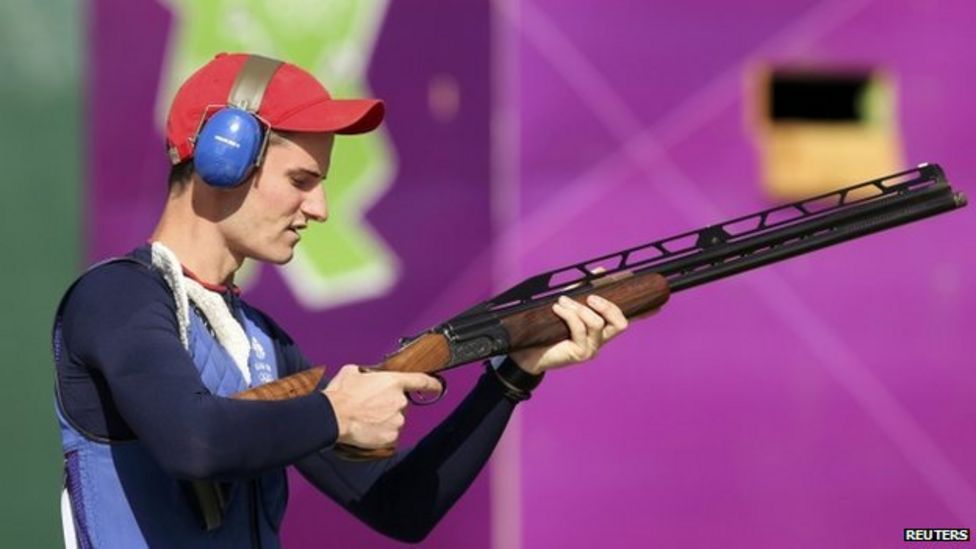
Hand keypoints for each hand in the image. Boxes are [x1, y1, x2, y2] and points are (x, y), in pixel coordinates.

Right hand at [322, 366, 442, 449]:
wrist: (332, 417)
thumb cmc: (340, 395)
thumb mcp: (352, 371)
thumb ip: (367, 372)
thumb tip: (366, 375)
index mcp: (393, 382)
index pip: (421, 381)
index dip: (432, 383)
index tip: (437, 386)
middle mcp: (399, 401)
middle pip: (400, 403)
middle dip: (387, 404)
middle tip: (369, 405)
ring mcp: (396, 420)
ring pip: (394, 419)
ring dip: (383, 419)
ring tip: (364, 417)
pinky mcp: (391, 436)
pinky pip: (389, 434)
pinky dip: (380, 432)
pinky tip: (367, 428)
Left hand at [510, 294, 629, 375]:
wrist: (530, 350)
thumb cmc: (550, 326)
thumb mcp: (569, 303)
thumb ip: (583, 289)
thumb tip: (600, 270)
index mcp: (601, 329)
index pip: (622, 319)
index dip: (624, 302)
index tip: (611, 284)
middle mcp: (601, 340)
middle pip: (620, 324)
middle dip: (607, 306)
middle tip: (589, 297)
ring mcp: (592, 348)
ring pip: (597, 323)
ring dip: (579, 307)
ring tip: (562, 300)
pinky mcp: (580, 354)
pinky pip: (580, 329)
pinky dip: (569, 315)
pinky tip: (557, 308)